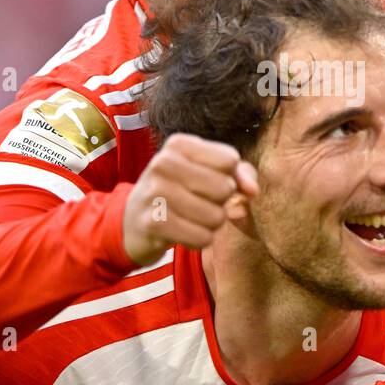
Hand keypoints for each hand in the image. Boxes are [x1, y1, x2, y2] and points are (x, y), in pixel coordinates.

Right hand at [121, 134, 258, 266]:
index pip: (229, 160)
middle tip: (200, 204)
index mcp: (179, 144)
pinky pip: (202, 237)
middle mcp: (163, 162)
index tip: (211, 184)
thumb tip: (253, 190)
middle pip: (225, 188)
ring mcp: (155, 192)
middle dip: (221, 203)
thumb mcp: (204, 172)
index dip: (230, 178)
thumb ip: (238, 173)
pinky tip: (185, 233)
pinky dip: (200, 240)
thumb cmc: (178, 193)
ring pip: (216, 216)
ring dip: (211, 225)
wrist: (131, 222)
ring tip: (192, 219)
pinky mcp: (153, 222)